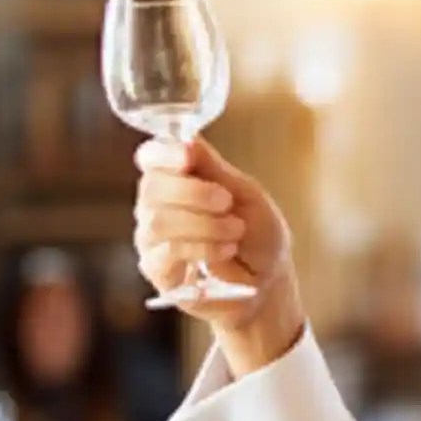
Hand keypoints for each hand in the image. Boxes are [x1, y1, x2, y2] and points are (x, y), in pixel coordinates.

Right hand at [134, 137, 304, 373]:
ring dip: (204, 224)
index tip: (187, 156)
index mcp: (177, 181)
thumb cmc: (258, 236)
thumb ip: (214, 168)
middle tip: (227, 202)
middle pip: (152, 187)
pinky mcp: (158, 271)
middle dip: (194, 192)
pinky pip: (166, 252)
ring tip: (234, 231)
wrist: (270, 282)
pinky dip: (201, 247)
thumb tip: (186, 137)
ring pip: (158, 221)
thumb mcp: (246, 195)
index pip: (151, 158)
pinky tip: (225, 251)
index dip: (164, 153)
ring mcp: (153, 240)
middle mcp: (157, 206)